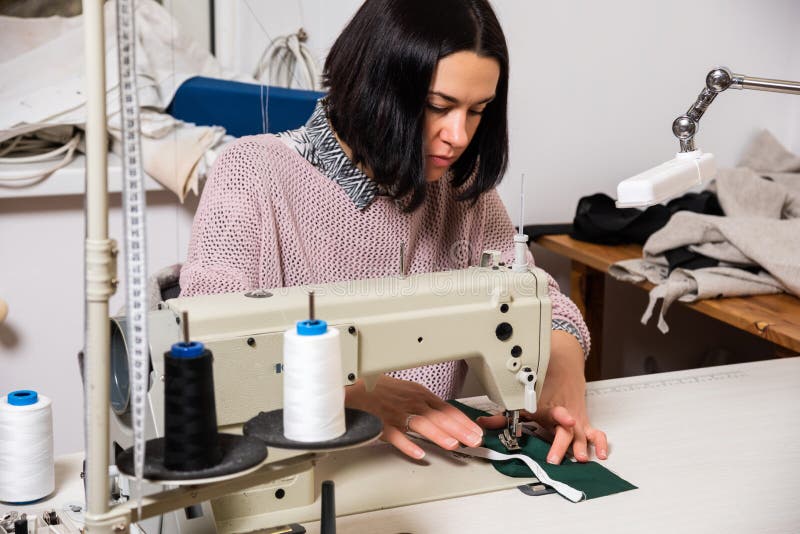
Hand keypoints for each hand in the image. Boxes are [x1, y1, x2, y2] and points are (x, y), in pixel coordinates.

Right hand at [345, 374, 483, 459]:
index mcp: (418, 394)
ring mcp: (395, 413)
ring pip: (421, 424)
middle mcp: (410, 402)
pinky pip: (395, 435)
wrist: (350, 385)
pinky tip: (418, 453)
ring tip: (453, 445)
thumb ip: (423, 403)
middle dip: (459, 429)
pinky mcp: (380, 423)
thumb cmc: (377, 388)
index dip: (463, 420)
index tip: (476, 431)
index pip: (446, 408)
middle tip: (475, 441)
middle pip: (439, 416)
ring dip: (438, 434)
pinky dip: (407, 444)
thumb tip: (442, 416)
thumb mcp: (406, 390)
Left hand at [476, 331, 607, 463]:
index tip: (559, 421)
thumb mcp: (522, 398)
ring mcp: (575, 418)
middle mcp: (563, 414)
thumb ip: (503, 415)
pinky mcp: (584, 422)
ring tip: (581, 458)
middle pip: (564, 429)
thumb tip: (482, 424)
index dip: (553, 418)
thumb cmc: (542, 383)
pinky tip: (601, 453)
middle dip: (560, 443)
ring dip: (581, 445)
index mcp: (546, 408)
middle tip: (554, 458)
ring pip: (581, 433)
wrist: (564, 362)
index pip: (549, 414)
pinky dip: (600, 442)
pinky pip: (596, 433)